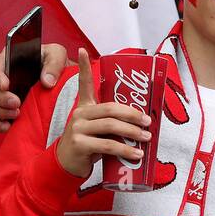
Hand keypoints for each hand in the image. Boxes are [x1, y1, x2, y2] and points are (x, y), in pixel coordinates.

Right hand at [0, 42, 70, 131]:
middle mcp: (1, 77)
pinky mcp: (1, 110)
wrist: (59, 83)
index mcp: (11, 60)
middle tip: (17, 103)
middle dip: (0, 97)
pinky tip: (7, 126)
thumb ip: (54, 64)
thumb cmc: (54, 65)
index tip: (6, 86)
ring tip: (16, 114)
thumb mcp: (57, 56)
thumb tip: (47, 81)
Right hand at [55, 50, 151, 178]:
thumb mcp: (98, 129)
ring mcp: (78, 128)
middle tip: (148, 121)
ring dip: (133, 133)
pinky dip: (125, 150)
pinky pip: (108, 145)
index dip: (82, 66)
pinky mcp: (79, 144)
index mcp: (84, 106)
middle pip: (110, 108)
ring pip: (111, 126)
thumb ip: (112, 121)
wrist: (66, 165)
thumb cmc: (88, 144)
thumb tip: (143, 122)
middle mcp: (79, 114)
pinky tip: (137, 154)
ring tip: (146, 138)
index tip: (82, 50)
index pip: (84, 83)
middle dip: (133, 114)